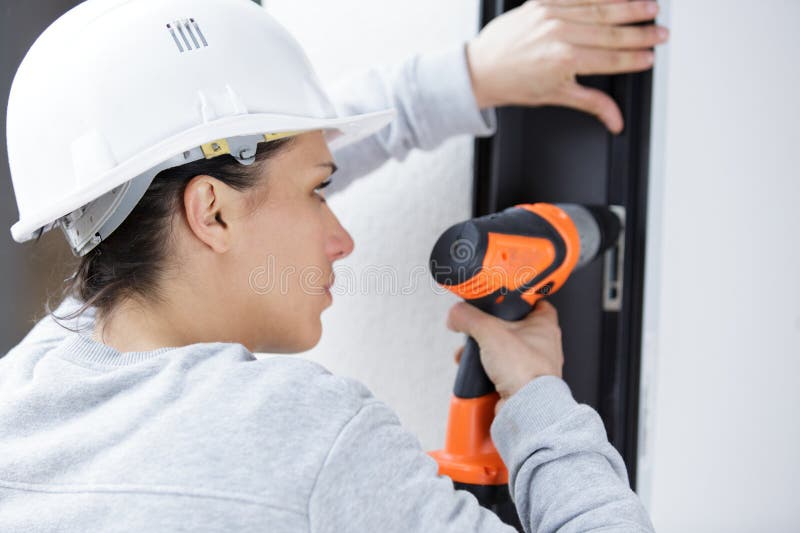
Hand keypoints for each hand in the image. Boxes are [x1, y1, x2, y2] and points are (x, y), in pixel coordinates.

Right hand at [448, 299, 564, 415]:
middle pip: (510, 326)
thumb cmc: (526, 371)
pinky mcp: (520, 382)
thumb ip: (469, 317)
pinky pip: (500, 369)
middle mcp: (542, 344)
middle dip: (488, 329)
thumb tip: (456, 314)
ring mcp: (532, 364)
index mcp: (544, 325)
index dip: (515, 298)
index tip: (500, 297)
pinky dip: (486, 369)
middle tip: (477, 329)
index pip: (532, 301)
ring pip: (503, 349)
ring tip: (473, 354)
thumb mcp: (490, 331)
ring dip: (484, 351)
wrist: (526, 408)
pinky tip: (478, 371)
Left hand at [466, 0, 668, 133]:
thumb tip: (616, 121)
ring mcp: (550, 14)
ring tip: (650, 7)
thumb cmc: (513, 83)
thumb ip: (591, 104)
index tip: (651, 56)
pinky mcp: (541, 1)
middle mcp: (559, 34)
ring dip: (628, 7)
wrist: (481, 69)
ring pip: (599, 8)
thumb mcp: (556, 96)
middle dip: (640, 33)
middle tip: (662, 32)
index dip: (634, 58)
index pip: (611, 58)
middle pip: (611, 32)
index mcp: (565, 60)